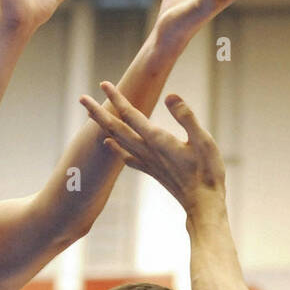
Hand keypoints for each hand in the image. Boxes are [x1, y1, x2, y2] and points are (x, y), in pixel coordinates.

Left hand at [79, 83, 225, 212]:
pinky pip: (126, 156)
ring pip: (118, 140)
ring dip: (103, 125)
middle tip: (82, 98)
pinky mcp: (151, 170)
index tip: (104, 84)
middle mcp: (147, 150)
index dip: (117, 98)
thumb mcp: (204, 140)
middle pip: (115, 127)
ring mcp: (147, 162)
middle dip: (98, 111)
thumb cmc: (207, 172)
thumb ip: (186, 117)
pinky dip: (114, 147)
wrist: (203, 205)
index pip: (131, 114)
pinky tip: (109, 143)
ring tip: (90, 115)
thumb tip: (170, 95)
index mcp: (157, 140)